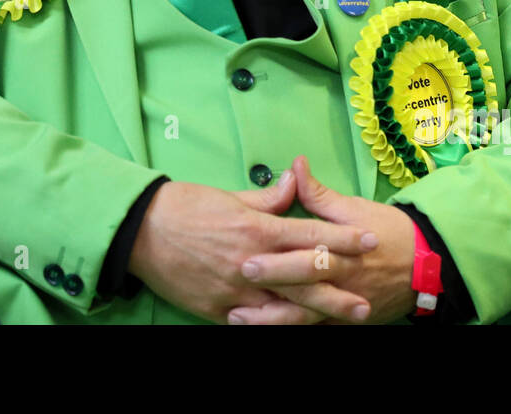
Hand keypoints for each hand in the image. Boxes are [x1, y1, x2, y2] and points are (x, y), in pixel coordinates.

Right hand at [127, 170, 379, 324]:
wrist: (140, 231)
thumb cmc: (184, 206)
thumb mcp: (228, 196)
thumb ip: (266, 198)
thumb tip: (294, 182)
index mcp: (256, 228)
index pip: (310, 233)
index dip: (344, 238)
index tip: (369, 240)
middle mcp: (251, 261)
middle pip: (306, 277)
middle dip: (340, 288)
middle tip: (367, 298)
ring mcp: (235, 289)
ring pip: (285, 306)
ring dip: (317, 313)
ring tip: (344, 319)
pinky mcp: (217, 309)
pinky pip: (254, 322)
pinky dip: (275, 325)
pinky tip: (296, 327)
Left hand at [228, 156, 417, 324]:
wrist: (427, 265)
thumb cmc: (387, 232)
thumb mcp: (354, 208)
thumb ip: (318, 194)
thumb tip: (295, 165)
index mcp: (342, 250)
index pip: (307, 255)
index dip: (278, 258)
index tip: (247, 255)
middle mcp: (342, 281)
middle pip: (303, 287)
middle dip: (270, 285)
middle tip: (239, 280)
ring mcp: (343, 306)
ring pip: (305, 318)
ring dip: (271, 319)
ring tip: (238, 317)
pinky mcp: (345, 323)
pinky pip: (316, 330)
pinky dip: (291, 330)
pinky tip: (264, 329)